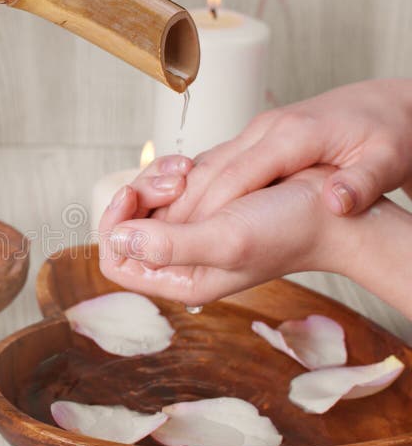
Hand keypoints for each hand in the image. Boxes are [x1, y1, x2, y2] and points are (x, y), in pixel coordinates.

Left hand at [99, 166, 356, 305]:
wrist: (331, 207)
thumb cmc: (290, 230)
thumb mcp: (228, 239)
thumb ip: (170, 246)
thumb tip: (119, 238)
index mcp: (181, 280)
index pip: (116, 262)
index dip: (114, 228)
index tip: (132, 197)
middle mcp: (180, 260)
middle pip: (125, 226)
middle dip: (140, 195)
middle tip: (176, 179)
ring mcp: (190, 232)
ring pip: (144, 202)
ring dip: (156, 178)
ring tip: (187, 169)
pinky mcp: (202, 207)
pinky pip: (166, 186)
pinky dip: (172, 170)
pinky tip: (191, 164)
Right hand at [159, 78, 411, 222]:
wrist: (387, 106)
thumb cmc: (389, 133)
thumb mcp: (387, 159)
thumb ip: (363, 181)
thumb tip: (337, 201)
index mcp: (293, 134)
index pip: (237, 175)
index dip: (206, 208)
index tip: (180, 238)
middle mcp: (267, 130)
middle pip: (211, 171)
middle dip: (180, 207)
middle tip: (151, 241)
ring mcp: (258, 133)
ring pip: (206, 167)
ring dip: (180, 199)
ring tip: (155, 233)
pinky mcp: (257, 140)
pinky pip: (217, 165)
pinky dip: (195, 189)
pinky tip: (179, 214)